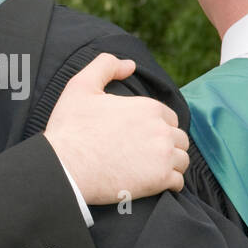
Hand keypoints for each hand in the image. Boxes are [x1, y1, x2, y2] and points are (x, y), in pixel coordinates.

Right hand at [44, 53, 189, 204]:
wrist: (65, 167)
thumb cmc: (71, 128)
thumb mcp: (81, 86)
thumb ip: (105, 66)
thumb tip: (129, 64)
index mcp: (148, 107)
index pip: (169, 118)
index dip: (157, 126)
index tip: (142, 137)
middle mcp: (161, 130)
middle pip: (179, 138)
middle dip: (167, 145)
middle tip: (146, 154)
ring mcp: (163, 156)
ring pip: (182, 159)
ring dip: (171, 163)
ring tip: (151, 169)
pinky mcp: (160, 180)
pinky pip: (178, 182)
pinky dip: (170, 183)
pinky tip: (154, 183)